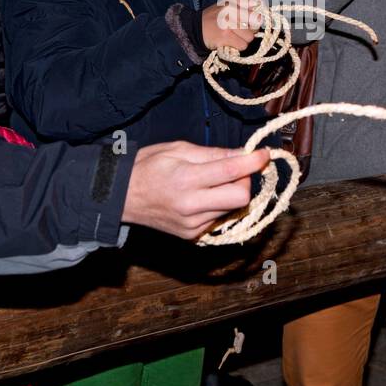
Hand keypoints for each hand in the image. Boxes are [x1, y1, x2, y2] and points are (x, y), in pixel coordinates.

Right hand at [123, 141, 271, 238]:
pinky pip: (218, 218)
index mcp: (186, 179)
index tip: (264, 154)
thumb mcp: (178, 150)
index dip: (253, 161)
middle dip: (245, 182)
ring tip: (212, 182)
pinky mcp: (192, 235)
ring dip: (231, 193)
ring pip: (231, 209)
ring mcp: (192, 224)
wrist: (120, 198)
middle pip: (241, 198)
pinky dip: (218, 206)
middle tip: (236, 170)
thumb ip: (213, 154)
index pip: (231, 172)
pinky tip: (202, 197)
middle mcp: (191, 205)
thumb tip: (243, 154)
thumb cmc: (147, 167)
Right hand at [201, 0, 263, 53]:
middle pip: (255, 26)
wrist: (194, 29)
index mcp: (234, 2)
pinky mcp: (225, 37)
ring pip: (249, 37)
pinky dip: (237, 47)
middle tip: (239, 32)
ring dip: (243, 40)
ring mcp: (229, 24)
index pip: (256, 11)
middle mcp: (232, 11)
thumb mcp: (226, 5)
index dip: (257, 20)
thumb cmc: (212, 18)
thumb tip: (260, 6)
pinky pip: (242, 45)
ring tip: (233, 37)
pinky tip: (230, 43)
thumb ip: (243, 4)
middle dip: (249, 31)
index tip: (252, 24)